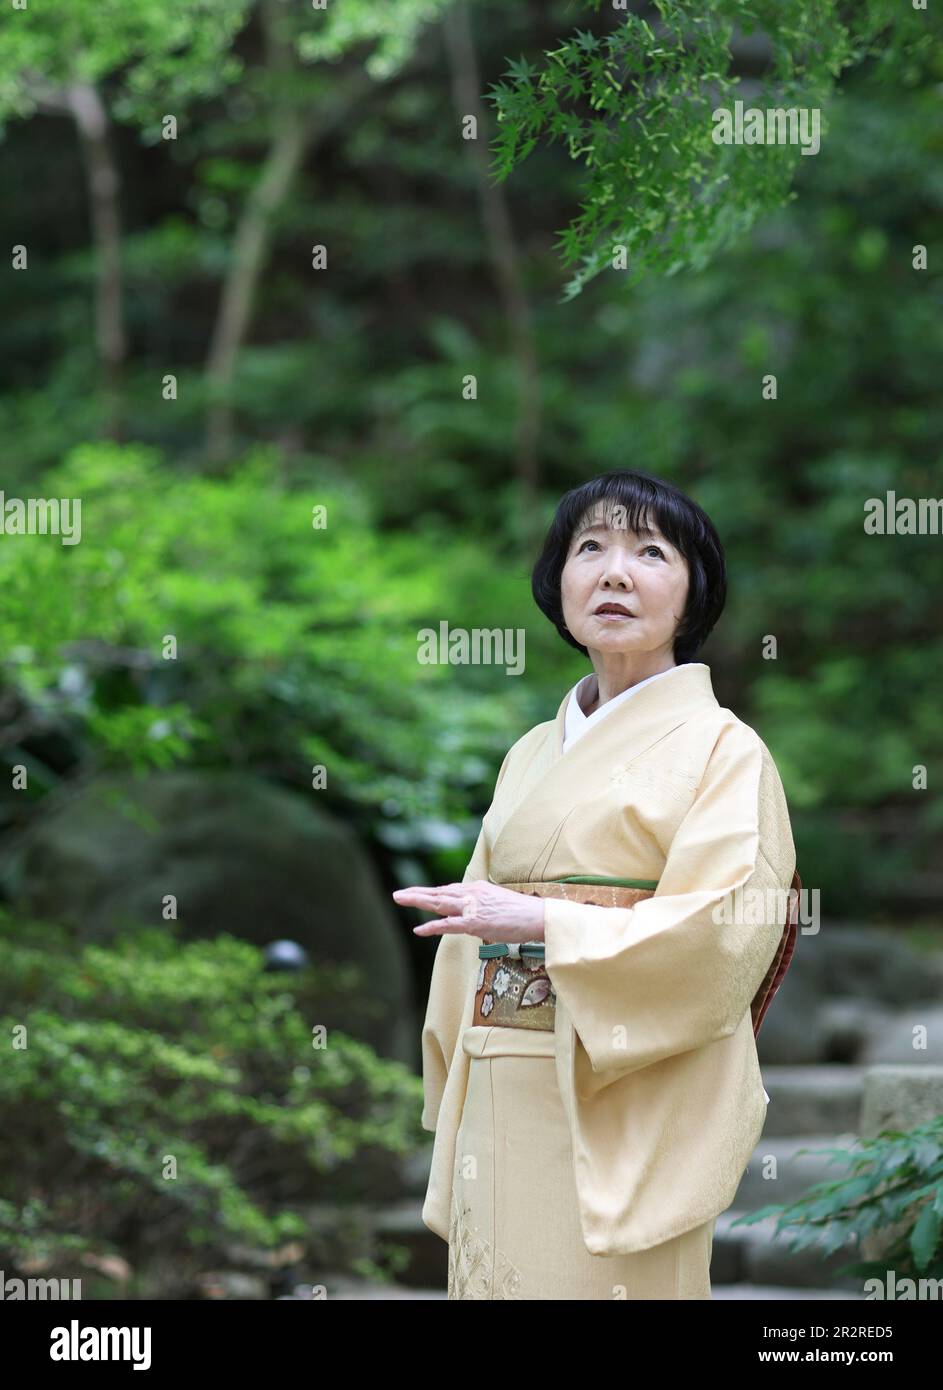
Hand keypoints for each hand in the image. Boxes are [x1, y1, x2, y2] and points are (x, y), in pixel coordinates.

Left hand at [392, 880, 545, 942]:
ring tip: (400, 899)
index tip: (418, 893)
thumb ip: (483, 906)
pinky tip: (419, 929)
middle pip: (439, 892)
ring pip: (439, 902)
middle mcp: (472, 894)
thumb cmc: (522, 913)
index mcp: (478, 889)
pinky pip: (449, 924)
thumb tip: (472, 916)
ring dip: (417, 900)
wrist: (538, 916)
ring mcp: (473, 907)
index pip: (449, 890)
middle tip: (398, 894)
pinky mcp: (476, 922)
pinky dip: (432, 926)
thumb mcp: (498, 903)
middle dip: (417, 893)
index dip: (431, 893)